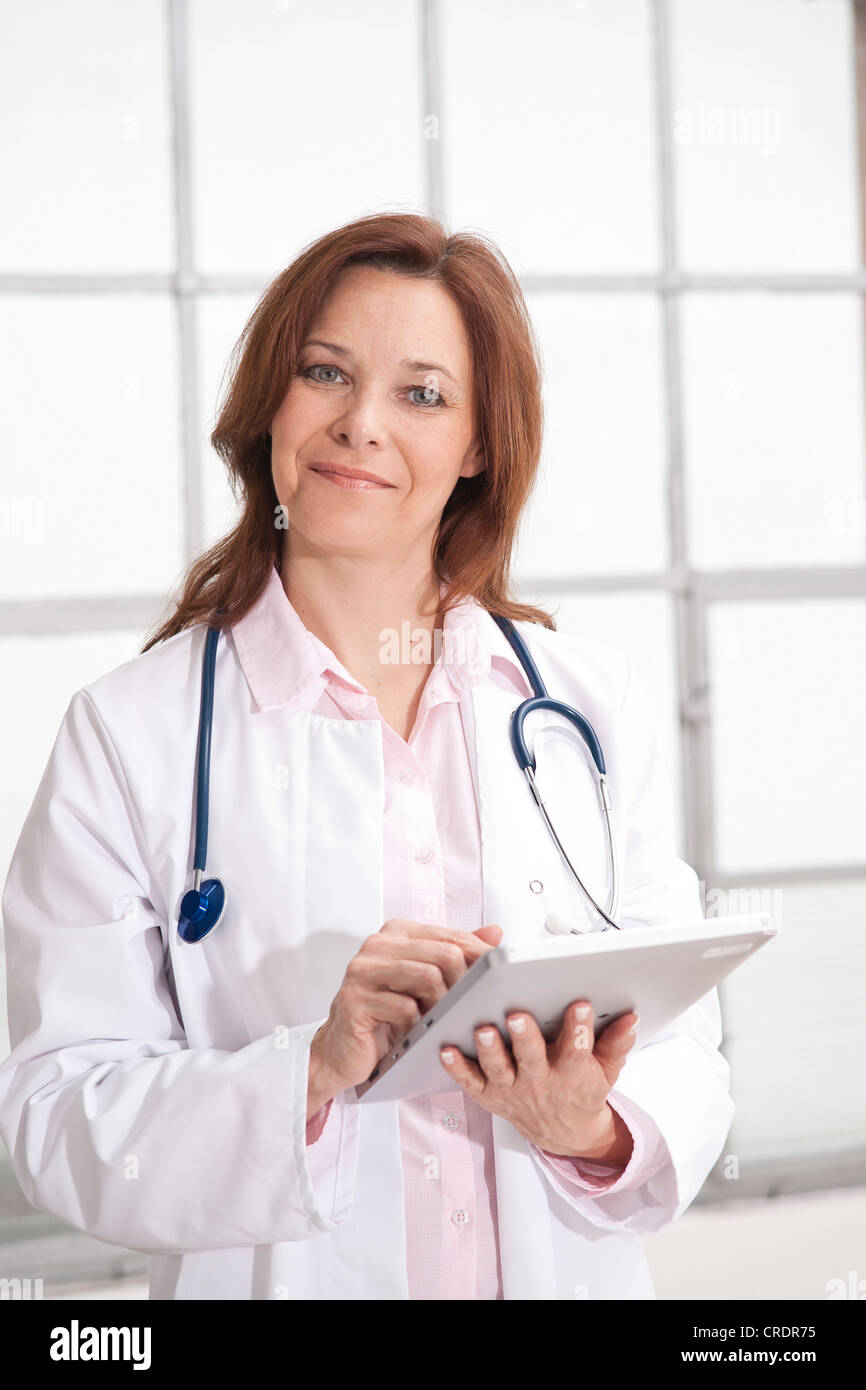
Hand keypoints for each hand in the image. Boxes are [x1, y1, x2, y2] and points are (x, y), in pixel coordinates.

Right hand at [309, 919, 503, 1108]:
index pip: (452, 936)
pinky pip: (404, 1008)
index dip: (481, 957)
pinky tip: (416, 1034)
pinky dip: (418, 1025)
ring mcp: (362, 969)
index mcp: (397, 932)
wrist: (343, 1050)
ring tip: (445, 1022)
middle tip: (475, 1006)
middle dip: (466, 983)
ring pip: (426, 977)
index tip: (500, 979)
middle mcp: (377, 944)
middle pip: (443, 954)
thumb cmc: (387, 1013)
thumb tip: (495, 932)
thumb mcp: (424, 982)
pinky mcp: (354, 999)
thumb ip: (456, 953)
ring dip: (444, 1005)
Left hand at [438, 999, 638, 1157]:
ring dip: (489, 1050)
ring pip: (498, 1068)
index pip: (578, 1050)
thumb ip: (617, 1043)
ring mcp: (511, 1089)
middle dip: (525, 1037)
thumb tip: (631, 1018)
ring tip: (482, 1030)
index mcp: (571, 1073)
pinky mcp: (489, 1094)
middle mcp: (539, 1081)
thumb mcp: (607, 1070)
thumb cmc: (581, 1090)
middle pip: (531, 1058)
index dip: (579, 1029)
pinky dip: (457, 1067)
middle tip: (518, 1015)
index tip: (579, 1005)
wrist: (563, 1132)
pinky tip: (445, 1049)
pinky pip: (470, 1081)